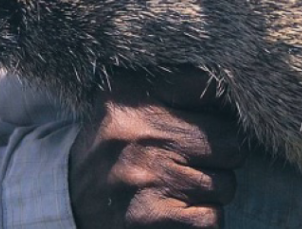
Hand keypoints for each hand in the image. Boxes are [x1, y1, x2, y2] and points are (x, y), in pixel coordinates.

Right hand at [69, 68, 245, 228]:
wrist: (69, 202)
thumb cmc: (113, 150)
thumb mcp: (128, 105)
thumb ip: (174, 87)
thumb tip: (233, 91)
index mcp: (130, 95)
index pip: (206, 87)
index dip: (219, 106)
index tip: (209, 116)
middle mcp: (137, 131)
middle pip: (228, 141)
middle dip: (219, 157)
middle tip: (190, 161)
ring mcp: (146, 176)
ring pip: (225, 184)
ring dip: (210, 191)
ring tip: (176, 185)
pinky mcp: (152, 218)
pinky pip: (212, 219)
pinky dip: (201, 220)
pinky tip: (175, 210)